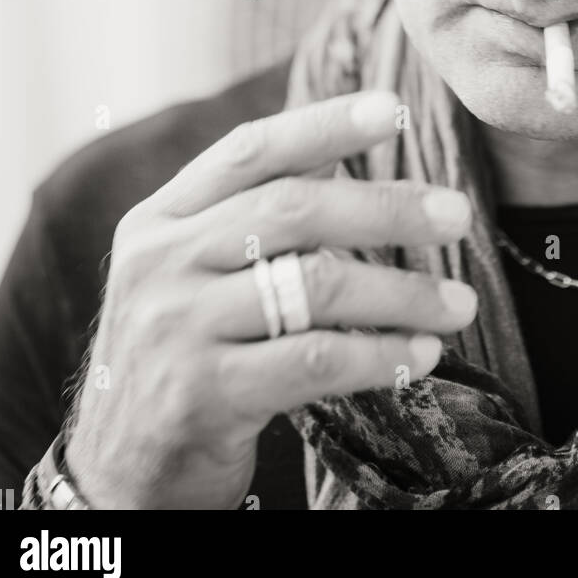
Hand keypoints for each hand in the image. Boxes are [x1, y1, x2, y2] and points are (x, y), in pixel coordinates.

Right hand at [64, 90, 475, 508]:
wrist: (119, 469)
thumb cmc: (181, 354)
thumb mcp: (192, 271)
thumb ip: (252, 213)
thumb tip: (337, 151)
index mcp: (161, 218)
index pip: (250, 150)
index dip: (323, 124)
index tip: (389, 108)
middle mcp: (162, 262)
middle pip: (293, 209)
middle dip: (387, 208)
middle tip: (457, 214)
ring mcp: (178, 327)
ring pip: (315, 285)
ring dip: (402, 292)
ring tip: (458, 302)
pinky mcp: (203, 394)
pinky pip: (314, 359)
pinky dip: (380, 353)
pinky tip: (421, 354)